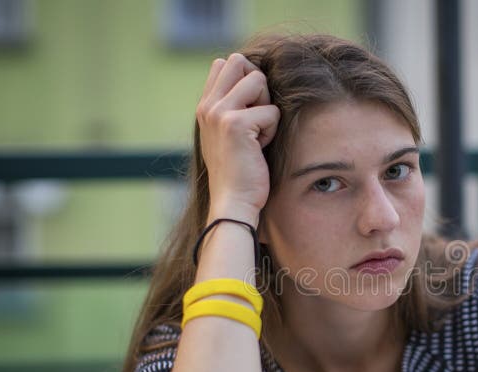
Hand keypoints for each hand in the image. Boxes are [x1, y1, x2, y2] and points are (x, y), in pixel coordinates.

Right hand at [196, 52, 279, 223]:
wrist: (233, 202)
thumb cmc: (240, 172)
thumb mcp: (229, 134)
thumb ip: (233, 105)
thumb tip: (251, 74)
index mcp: (205, 106)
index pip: (226, 63)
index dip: (247, 82)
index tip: (249, 113)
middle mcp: (208, 106)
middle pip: (241, 62)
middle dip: (259, 88)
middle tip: (257, 120)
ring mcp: (219, 113)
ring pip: (258, 81)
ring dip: (267, 108)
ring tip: (258, 135)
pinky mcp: (236, 124)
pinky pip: (271, 111)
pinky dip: (272, 130)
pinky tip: (259, 149)